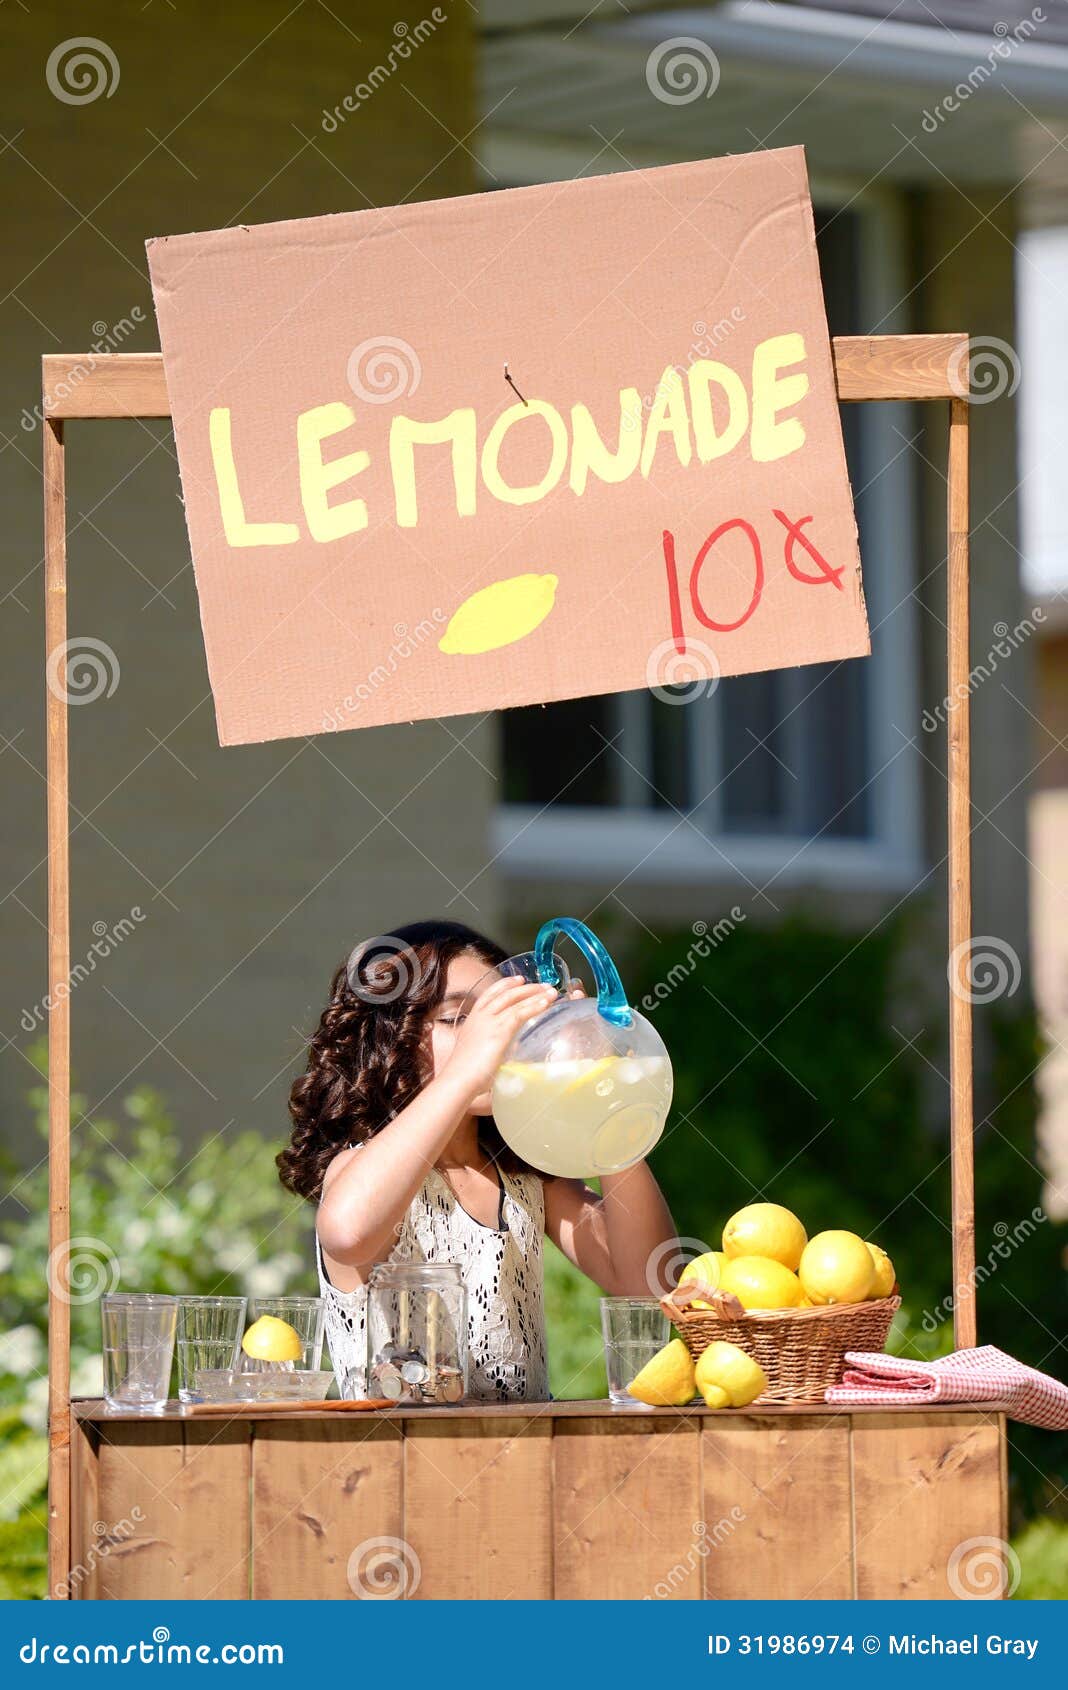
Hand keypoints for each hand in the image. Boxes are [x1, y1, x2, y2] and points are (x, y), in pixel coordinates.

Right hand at [441, 977, 555, 1102]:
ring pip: (516, 1000)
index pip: (490, 994)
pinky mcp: (500, 1030)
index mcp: (473, 1019)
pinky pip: (521, 1013)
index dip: (506, 984)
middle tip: (543, 985)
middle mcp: (481, 1015)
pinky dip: (535, 1006)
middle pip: (506, 993)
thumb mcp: (475, 1052)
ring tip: (551, 992)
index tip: (519, 979)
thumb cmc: (466, 1074)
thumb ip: (489, 1047)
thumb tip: (505, 1050)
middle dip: (527, 987)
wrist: (459, 1079)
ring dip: (536, 994)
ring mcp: (490, 1021)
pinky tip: (546, 1004)